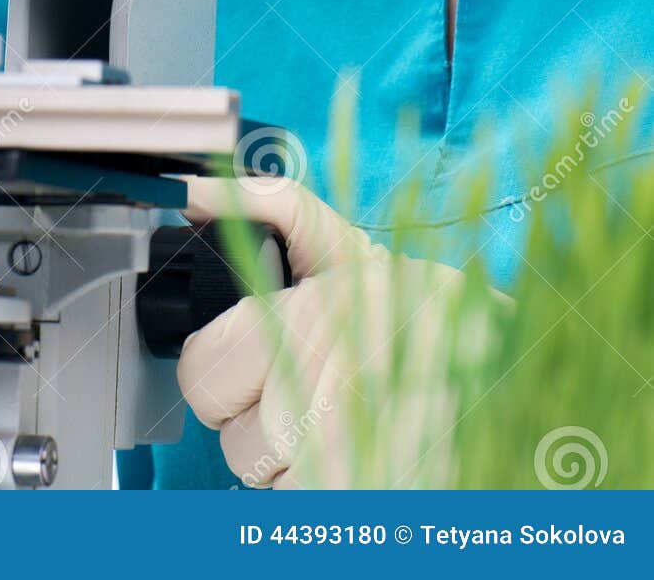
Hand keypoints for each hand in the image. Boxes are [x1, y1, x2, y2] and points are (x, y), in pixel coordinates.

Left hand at [176, 175, 499, 488]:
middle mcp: (318, 396)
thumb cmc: (423, 309)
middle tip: (309, 395)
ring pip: (267, 487)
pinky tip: (354, 461)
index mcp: (305, 318)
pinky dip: (324, 496)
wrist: (513, 373)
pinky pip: (306, 514)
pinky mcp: (366, 505)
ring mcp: (344, 464)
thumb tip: (193, 191)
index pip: (201, 375)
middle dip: (262, 424)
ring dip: (293, 467)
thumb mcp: (346, 244)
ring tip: (339, 427)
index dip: (223, 373)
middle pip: (234, 443)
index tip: (252, 366)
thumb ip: (268, 208)